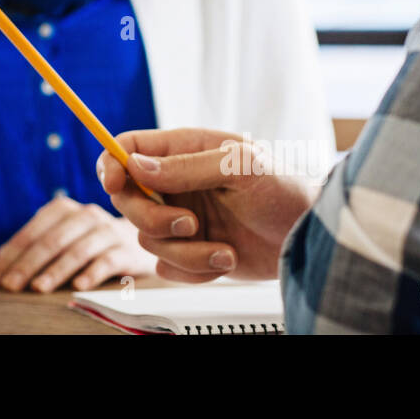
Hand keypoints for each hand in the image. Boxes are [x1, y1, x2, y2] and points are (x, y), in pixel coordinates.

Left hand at [0, 196, 155, 292]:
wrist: (139, 239)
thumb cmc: (89, 240)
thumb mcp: (62, 236)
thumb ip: (35, 244)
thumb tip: (0, 261)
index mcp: (63, 210)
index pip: (31, 233)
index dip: (10, 256)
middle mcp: (85, 216)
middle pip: (52, 241)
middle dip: (27, 265)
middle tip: (9, 286)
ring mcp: (107, 231)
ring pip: (77, 251)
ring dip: (56, 270)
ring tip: (38, 288)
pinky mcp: (127, 250)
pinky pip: (108, 261)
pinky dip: (92, 274)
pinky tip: (78, 288)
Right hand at [99, 129, 319, 282]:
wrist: (308, 236)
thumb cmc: (283, 188)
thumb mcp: (240, 166)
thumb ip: (187, 166)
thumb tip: (137, 166)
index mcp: (183, 151)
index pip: (128, 148)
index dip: (110, 163)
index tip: (114, 183)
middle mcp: (175, 184)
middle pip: (127, 199)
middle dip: (153, 218)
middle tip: (190, 224)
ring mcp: (180, 219)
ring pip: (147, 238)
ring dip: (185, 251)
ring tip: (225, 248)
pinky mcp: (190, 253)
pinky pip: (166, 267)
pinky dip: (194, 270)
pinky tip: (226, 258)